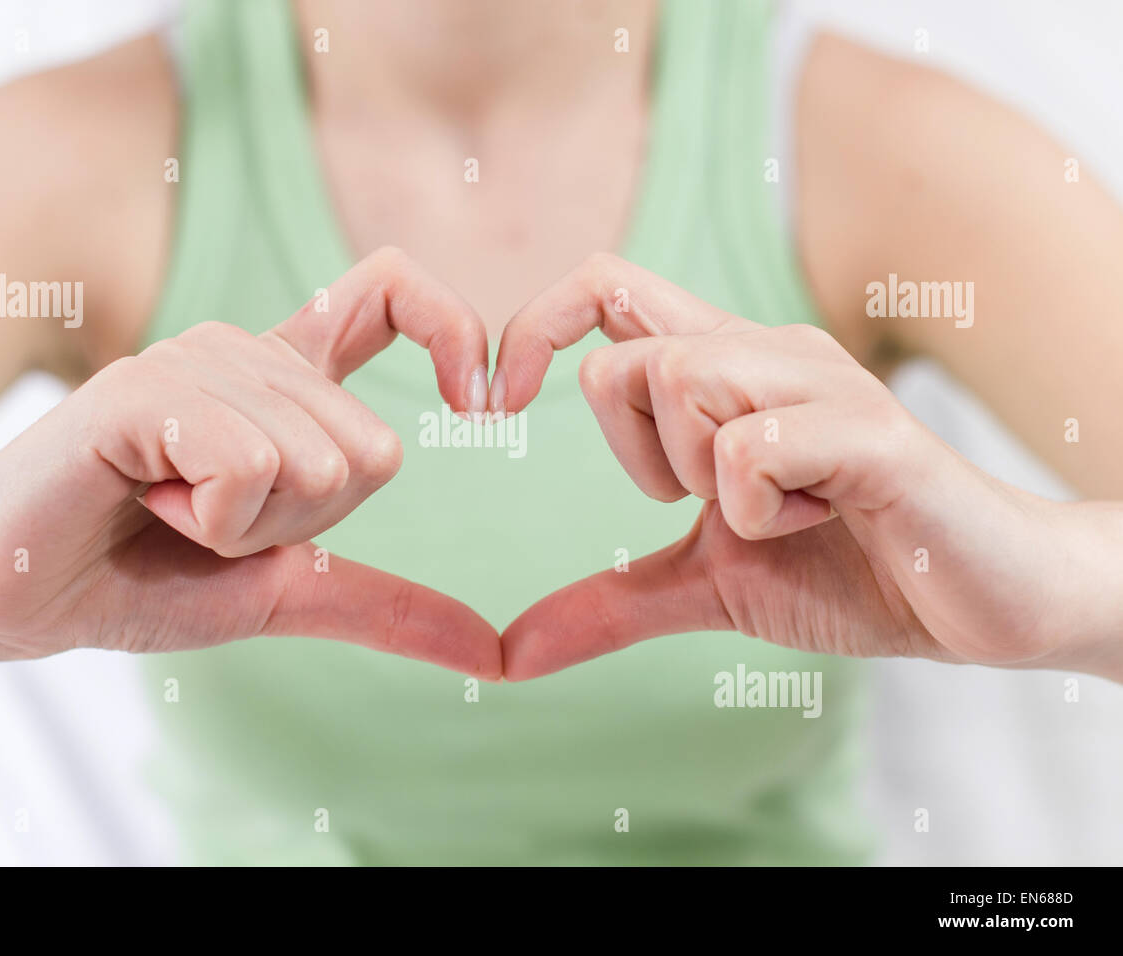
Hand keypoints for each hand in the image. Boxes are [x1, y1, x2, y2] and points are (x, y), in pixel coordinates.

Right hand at [0, 248, 500, 676]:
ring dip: (243, 530)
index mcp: (284, 383)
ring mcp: (195, 360)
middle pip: (374, 449)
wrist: (14, 597)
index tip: (477, 405)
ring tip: (164, 511)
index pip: (392, 293)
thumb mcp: (285, 592)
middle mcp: (248, 354)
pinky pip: (250, 467)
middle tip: (206, 521)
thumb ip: (382, 605)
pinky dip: (208, 521)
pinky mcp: (143, 388)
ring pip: (316, 463)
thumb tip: (493, 656)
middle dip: (301, 525)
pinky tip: (140, 501)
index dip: (451, 329)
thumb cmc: (138, 579)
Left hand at [496, 254, 1121, 680]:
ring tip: (784, 511)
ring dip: (708, 481)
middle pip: (630, 358)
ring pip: (685, 380)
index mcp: (723, 370)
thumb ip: (610, 602)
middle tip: (719, 505)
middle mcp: (767, 352)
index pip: (604, 285)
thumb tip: (508, 652)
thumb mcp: (706, 587)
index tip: (497, 406)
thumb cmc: (851, 569)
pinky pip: (754, 446)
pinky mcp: (870, 433)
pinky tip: (821, 519)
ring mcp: (821, 383)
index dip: (535, 328)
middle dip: (644, 459)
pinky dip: (762, 509)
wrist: (982, 601)